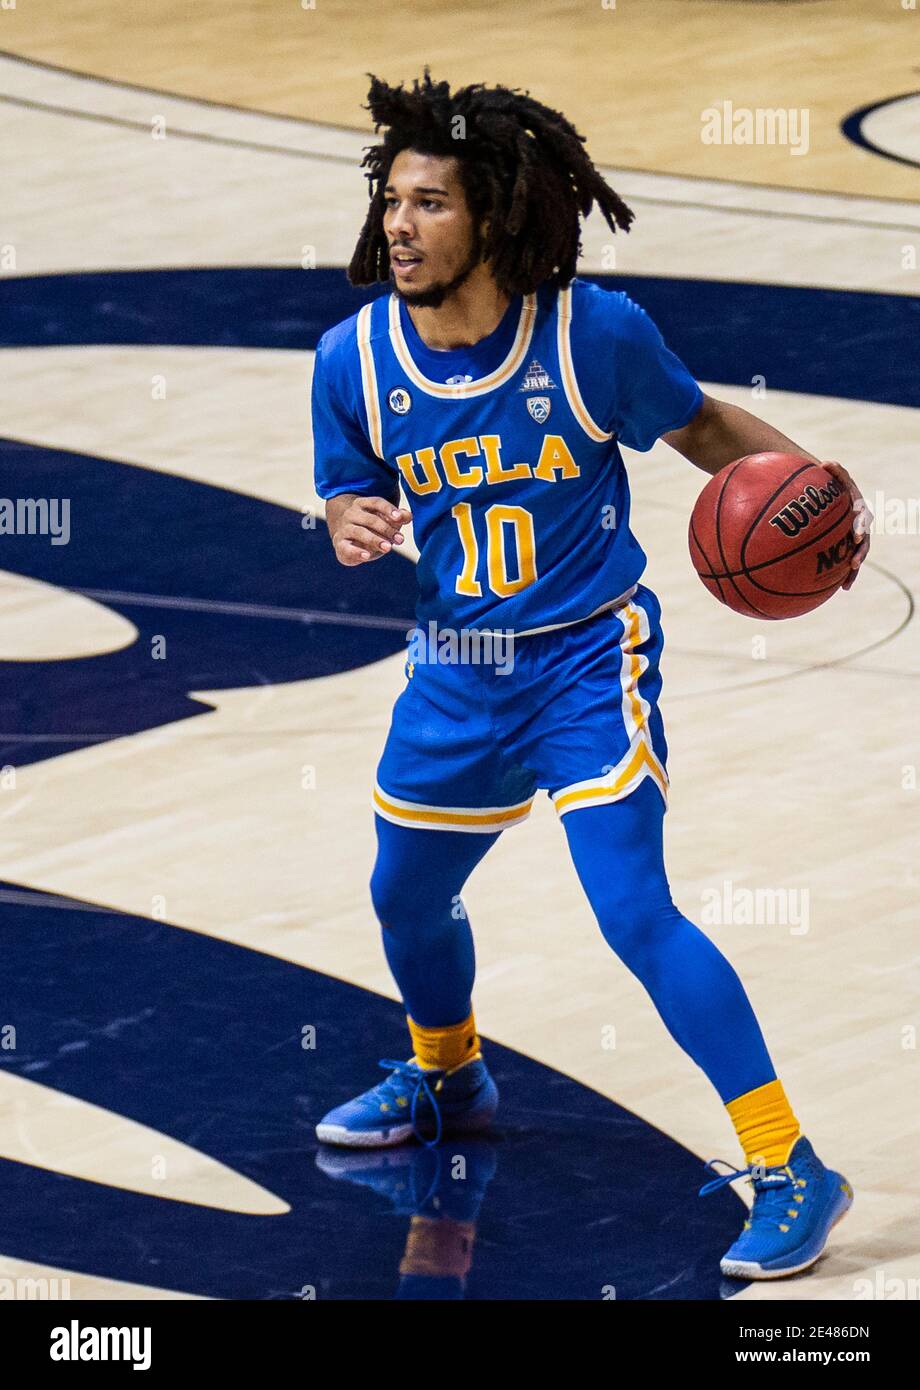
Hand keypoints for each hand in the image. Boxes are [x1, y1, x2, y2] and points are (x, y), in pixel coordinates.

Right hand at [331, 496, 411, 565]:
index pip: (376, 502)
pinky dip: (356, 552)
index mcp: (363, 504)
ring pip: (359, 532)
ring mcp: (344, 529)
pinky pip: (346, 547)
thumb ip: (399, 517)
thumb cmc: (371, 528)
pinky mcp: (340, 544)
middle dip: (387, 529)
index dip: (388, 510)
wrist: (347, 538)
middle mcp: (352, 514)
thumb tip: (407, 516)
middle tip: (400, 539)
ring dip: (375, 540)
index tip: (399, 518)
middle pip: (370, 519)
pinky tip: (366, 556)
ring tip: (388, 548)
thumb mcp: (386, 521)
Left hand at [822, 460, 870, 590]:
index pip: (862, 517)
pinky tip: (840, 590)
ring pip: (857, 555)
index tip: (856, 535)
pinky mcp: (844, 546)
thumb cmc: (829, 484)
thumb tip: (827, 463)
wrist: (827, 494)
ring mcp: (852, 537)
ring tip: (847, 583)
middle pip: (864, 541)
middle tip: (853, 563)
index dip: (861, 526)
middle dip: (860, 553)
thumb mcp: (833, 474)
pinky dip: (843, 576)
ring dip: (853, 569)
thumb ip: (833, 469)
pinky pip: (844, 562)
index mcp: (857, 508)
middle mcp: (859, 524)